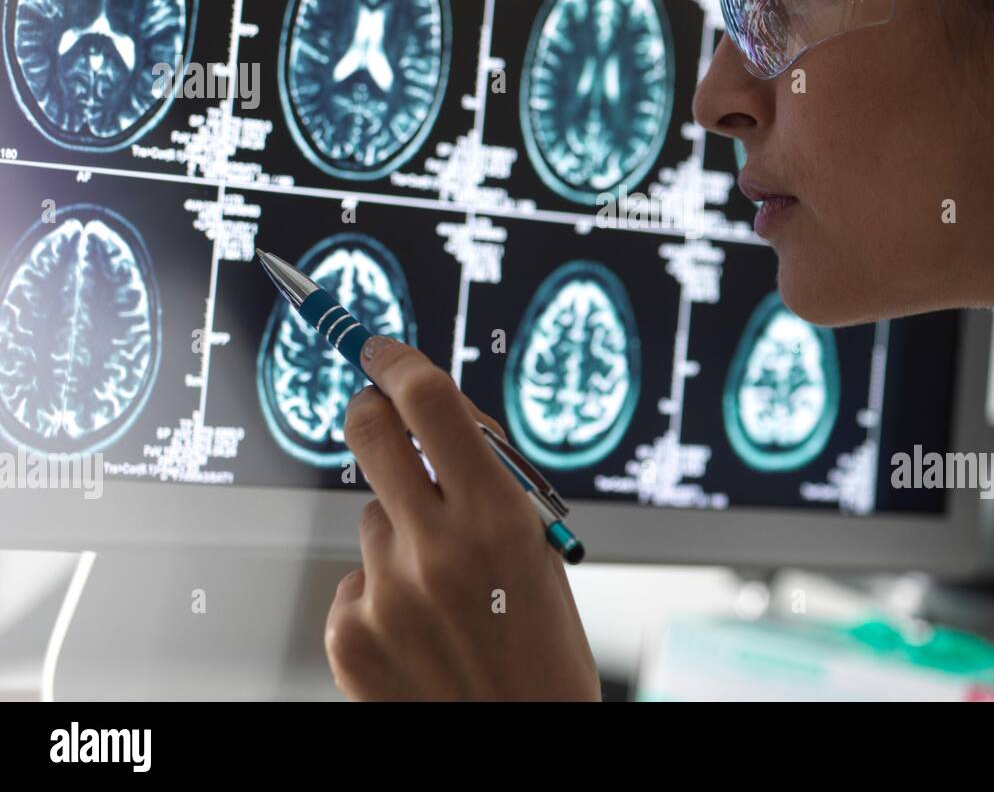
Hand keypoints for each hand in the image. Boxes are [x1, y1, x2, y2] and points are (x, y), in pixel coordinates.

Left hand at [323, 335, 600, 700]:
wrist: (523, 741)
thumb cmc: (544, 649)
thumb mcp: (539, 550)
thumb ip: (488, 484)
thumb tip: (436, 424)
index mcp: (498, 519)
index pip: (429, 402)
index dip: (398, 364)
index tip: (382, 352)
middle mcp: (435, 549)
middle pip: (369, 433)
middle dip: (371, 411)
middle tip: (379, 414)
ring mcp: (386, 594)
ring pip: (370, 517)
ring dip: (397, 528)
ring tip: (440, 585)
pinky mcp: (350, 635)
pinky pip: (356, 579)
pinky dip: (382, 590)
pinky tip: (418, 627)